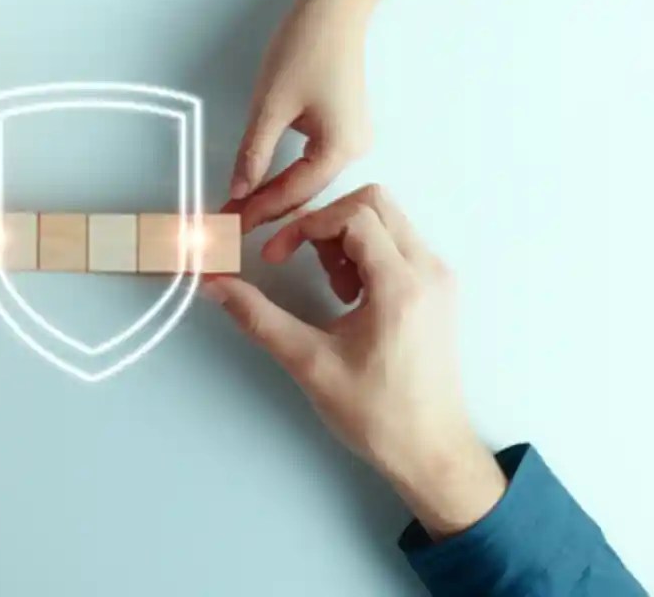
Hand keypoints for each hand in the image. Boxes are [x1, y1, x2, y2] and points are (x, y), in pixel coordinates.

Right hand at [202, 185, 505, 538]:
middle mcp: (428, 271)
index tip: (275, 255)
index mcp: (401, 286)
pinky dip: (366, 254)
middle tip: (302, 262)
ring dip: (346, 239)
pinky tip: (348, 297)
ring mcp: (438, 278)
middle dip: (326, 223)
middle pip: (375, 203)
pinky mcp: (437, 290)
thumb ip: (258, 318)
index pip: (353, 215)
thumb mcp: (309, 363)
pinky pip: (398, 244)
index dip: (304, 225)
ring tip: (329, 289)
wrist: (431, 451)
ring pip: (387, 220)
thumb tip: (215, 285)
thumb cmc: (376, 414)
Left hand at [227, 0, 374, 232]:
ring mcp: (352, 138)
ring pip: (308, 178)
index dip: (258, 213)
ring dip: (274, 192)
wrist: (335, 7)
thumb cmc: (307, 46)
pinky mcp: (344, 126)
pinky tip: (264, 184)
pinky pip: (313, 161)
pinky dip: (288, 174)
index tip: (229, 228)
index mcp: (341, 148)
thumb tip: (238, 190)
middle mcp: (354, 149)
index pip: (293, 193)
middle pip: (304, 191)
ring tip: (239, 210)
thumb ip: (254, 152)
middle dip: (265, 207)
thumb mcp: (271, 105)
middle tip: (228, 225)